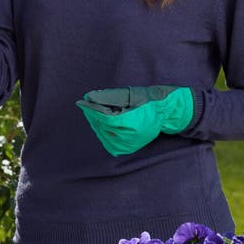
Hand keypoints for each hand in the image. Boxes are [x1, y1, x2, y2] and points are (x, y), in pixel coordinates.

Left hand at [77, 85, 193, 155]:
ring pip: (102, 133)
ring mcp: (128, 145)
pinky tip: (102, 123)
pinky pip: (107, 141)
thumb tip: (88, 96)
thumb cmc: (146, 100)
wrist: (163, 114)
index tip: (80, 101)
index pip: (104, 117)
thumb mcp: (129, 94)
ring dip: (96, 122)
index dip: (91, 109)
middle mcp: (130, 137)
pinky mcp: (126, 149)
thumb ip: (108, 96)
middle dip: (92, 113)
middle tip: (87, 103)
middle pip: (101, 125)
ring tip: (96, 111)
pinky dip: (102, 131)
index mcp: (132, 123)